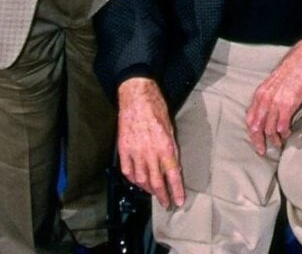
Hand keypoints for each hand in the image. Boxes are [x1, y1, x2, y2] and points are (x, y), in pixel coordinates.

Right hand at [117, 78, 185, 208]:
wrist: (136, 97)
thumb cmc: (156, 108)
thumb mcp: (170, 127)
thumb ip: (171, 148)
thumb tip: (174, 166)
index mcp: (165, 146)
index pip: (173, 175)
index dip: (176, 190)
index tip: (178, 201)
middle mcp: (150, 153)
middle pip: (156, 182)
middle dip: (162, 196)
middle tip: (165, 203)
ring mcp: (135, 152)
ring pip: (141, 180)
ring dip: (148, 189)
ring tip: (153, 192)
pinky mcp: (123, 149)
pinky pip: (127, 171)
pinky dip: (133, 179)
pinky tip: (138, 182)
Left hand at [245, 35, 301, 156]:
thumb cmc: (291, 71)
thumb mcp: (272, 84)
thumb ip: (267, 97)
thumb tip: (265, 112)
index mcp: (260, 93)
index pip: (249, 118)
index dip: (251, 133)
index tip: (256, 142)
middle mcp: (265, 99)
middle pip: (256, 127)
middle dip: (258, 141)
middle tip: (262, 151)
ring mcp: (276, 102)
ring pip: (269, 129)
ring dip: (273, 140)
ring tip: (278, 144)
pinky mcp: (288, 104)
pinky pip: (282, 126)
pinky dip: (284, 134)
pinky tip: (287, 134)